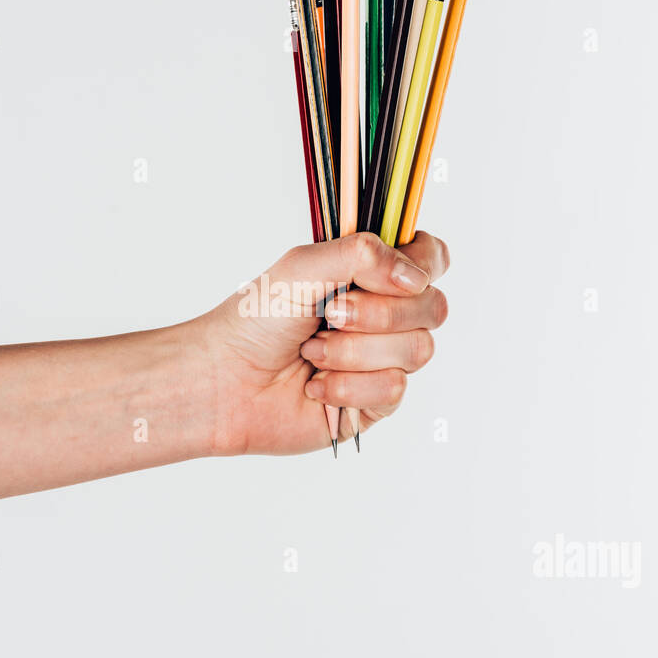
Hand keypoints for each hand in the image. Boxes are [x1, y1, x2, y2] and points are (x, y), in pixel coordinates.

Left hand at [200, 230, 448, 454]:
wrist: (224, 380)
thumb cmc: (255, 319)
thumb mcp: (304, 265)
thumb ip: (364, 254)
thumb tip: (417, 279)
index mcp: (371, 275)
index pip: (430, 259)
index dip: (422, 266)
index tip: (387, 275)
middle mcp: (384, 316)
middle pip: (433, 307)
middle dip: (378, 313)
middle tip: (330, 315)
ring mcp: (383, 360)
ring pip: (417, 350)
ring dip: (355, 352)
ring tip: (311, 353)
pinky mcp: (375, 403)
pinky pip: (394, 390)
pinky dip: (348, 386)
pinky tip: (315, 386)